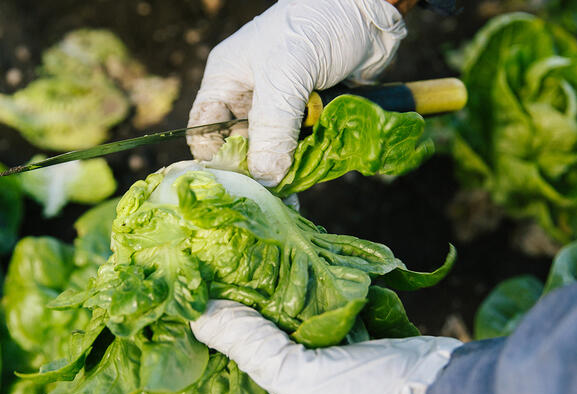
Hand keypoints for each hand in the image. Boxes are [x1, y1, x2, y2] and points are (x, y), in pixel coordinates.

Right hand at [187, 0, 406, 185]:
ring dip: (285, 168)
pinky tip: (311, 175)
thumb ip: (273, 126)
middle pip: (241, 147)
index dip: (216, 156)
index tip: (238, 180)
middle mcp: (249, 98)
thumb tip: (265, 176)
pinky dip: (307, 161)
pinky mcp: (310, 117)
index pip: (206, 129)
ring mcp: (281, 108)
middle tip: (270, 192)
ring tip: (293, 189)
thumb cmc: (316, 26)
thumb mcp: (286, 74)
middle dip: (255, 169)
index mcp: (227, 81)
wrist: (370, 11)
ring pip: (273, 152)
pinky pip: (301, 149)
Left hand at [189, 300, 460, 393]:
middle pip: (243, 379)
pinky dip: (288, 308)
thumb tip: (198, 316)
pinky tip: (265, 278)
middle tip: (186, 308)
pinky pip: (304, 331)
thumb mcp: (301, 381)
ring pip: (274, 349)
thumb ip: (249, 348)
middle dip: (221, 346)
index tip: (163, 357)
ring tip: (215, 286)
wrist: (451, 391)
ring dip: (253, 320)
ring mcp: (318, 385)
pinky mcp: (340, 356)